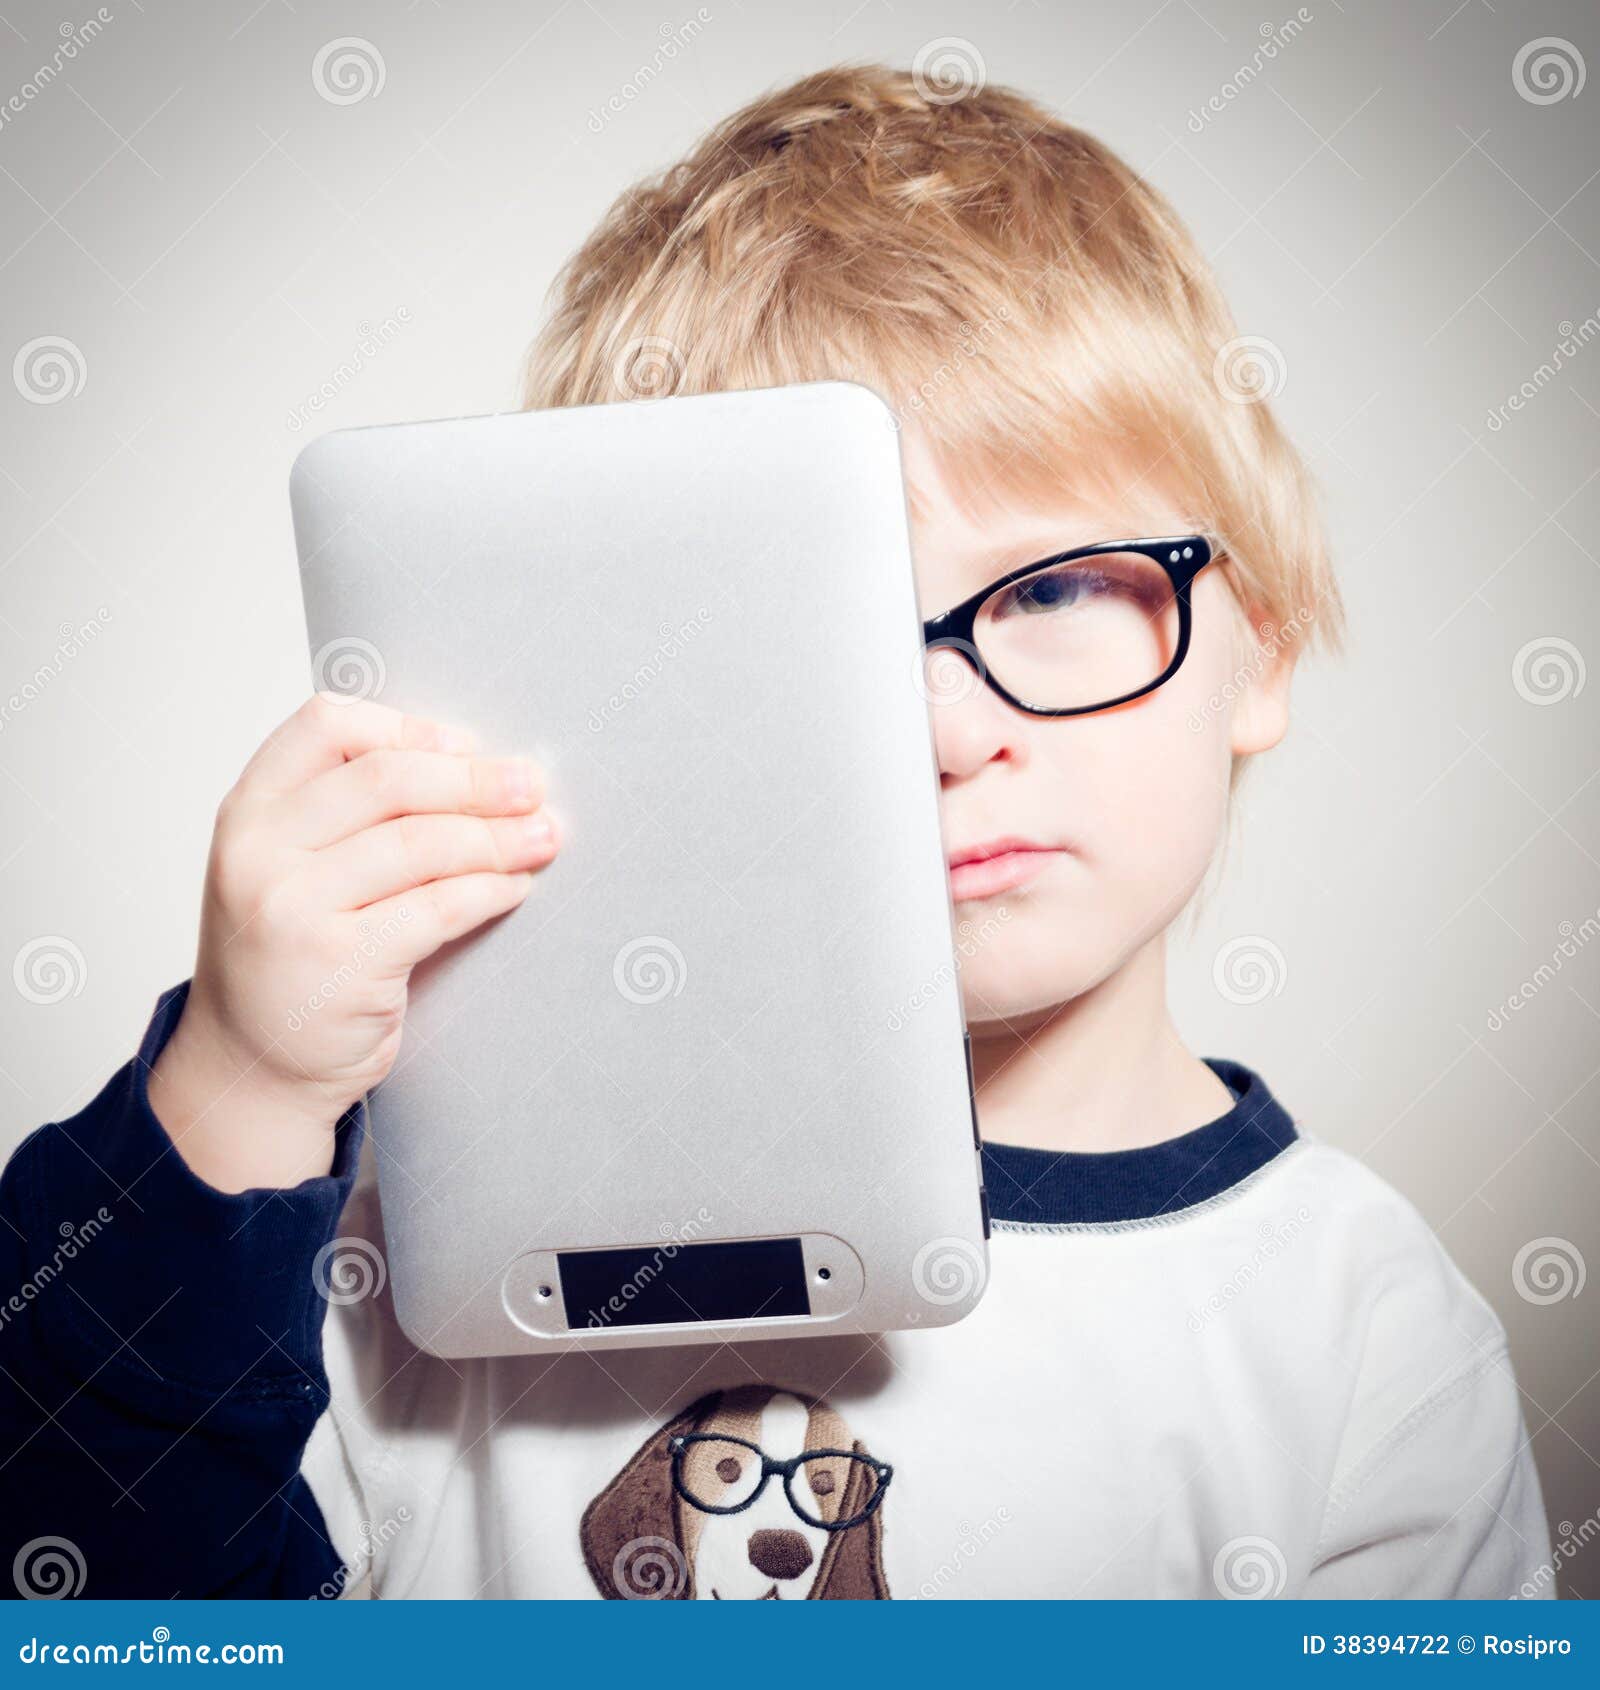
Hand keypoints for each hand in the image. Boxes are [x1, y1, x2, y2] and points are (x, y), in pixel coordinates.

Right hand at [147, 693, 558, 1191]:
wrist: (254, 1067)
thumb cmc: (293, 956)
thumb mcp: (291, 867)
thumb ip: (348, 815)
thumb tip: (478, 767)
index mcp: (249, 809)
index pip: (327, 725)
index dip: (408, 727)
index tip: (466, 745)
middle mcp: (258, 851)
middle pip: (389, 780)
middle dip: (475, 781)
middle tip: (531, 787)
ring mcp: (291, 908)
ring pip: (421, 843)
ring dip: (498, 837)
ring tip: (544, 837)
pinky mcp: (337, 964)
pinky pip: (437, 907)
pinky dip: (489, 890)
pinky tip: (516, 886)